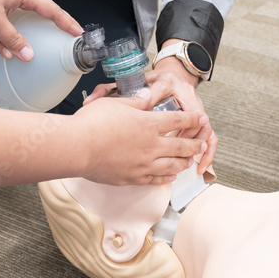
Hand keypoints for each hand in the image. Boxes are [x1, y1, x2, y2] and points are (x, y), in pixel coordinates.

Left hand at [0, 0, 81, 94]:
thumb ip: (11, 38)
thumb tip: (28, 55)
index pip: (51, 9)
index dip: (66, 22)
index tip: (78, 32)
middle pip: (43, 8)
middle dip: (56, 21)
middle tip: (68, 32)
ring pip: (26, 12)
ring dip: (36, 24)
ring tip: (47, 34)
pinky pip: (10, 15)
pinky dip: (14, 27)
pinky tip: (11, 40)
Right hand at [74, 88, 208, 185]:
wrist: (76, 148)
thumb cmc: (92, 123)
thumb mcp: (116, 104)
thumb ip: (136, 102)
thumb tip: (147, 97)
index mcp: (148, 124)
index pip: (177, 121)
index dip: (192, 119)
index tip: (201, 119)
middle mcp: (150, 146)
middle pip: (180, 146)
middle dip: (194, 145)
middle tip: (202, 144)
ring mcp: (142, 165)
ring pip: (171, 166)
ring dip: (183, 163)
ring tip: (189, 162)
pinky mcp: (131, 178)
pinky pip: (154, 180)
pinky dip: (165, 179)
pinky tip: (170, 178)